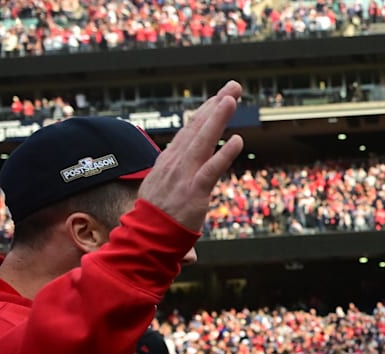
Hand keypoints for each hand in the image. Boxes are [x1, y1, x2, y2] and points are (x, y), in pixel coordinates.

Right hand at [137, 81, 245, 231]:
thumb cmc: (157, 216)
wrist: (147, 237)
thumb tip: (180, 163)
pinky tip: (237, 139)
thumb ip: (174, 172)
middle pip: (198, 127)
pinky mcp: (194, 191)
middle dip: (216, 104)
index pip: (190, 130)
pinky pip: (211, 169)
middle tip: (233, 86)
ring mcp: (184, 175)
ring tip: (231, 99)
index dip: (206, 112)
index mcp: (169, 160)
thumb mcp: (162, 186)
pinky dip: (224, 153)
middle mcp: (176, 162)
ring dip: (218, 118)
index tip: (220, 97)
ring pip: (203, 140)